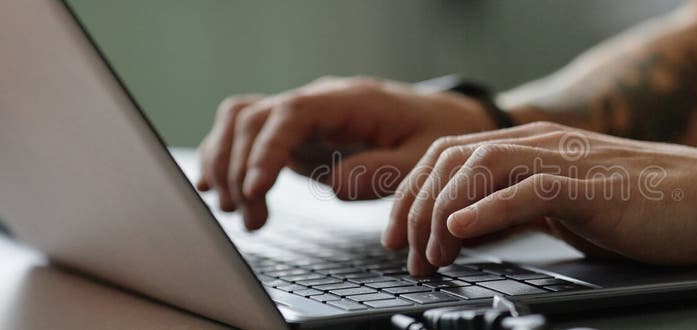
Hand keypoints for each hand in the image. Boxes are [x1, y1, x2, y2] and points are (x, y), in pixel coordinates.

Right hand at [196, 76, 496, 229]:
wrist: (443, 120)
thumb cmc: (434, 135)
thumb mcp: (422, 159)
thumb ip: (381, 171)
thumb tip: (334, 186)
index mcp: (350, 101)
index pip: (292, 114)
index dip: (267, 150)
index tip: (256, 190)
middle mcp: (319, 101)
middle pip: (255, 118)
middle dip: (242, 169)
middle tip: (250, 217)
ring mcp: (304, 116)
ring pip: (242, 122)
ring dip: (228, 165)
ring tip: (235, 211)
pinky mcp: (297, 134)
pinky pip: (250, 134)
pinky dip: (229, 158)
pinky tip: (221, 190)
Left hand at [385, 122, 696, 274]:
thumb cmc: (652, 209)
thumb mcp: (569, 213)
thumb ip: (520, 213)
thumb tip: (467, 233)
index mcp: (536, 149)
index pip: (452, 157)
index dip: (415, 194)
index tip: (399, 237)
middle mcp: (545, 145)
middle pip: (452, 158)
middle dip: (415, 205)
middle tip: (405, 253)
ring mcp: (568, 161)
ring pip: (479, 167)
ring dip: (442, 212)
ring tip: (431, 254)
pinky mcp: (594, 186)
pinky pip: (529, 190)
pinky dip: (487, 211)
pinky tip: (462, 234)